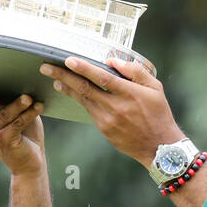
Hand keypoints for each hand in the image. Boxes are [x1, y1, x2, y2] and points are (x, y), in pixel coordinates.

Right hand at [0, 79, 45, 177]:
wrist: (32, 163)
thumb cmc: (26, 135)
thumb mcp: (16, 114)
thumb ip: (10, 101)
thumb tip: (15, 80)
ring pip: (5, 114)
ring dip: (18, 104)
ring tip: (28, 97)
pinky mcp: (3, 140)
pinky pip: (16, 123)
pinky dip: (29, 114)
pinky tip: (38, 106)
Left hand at [39, 56, 180, 166]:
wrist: (159, 146)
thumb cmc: (159, 114)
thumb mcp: (155, 88)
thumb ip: (135, 71)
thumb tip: (112, 61)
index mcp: (130, 94)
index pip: (102, 77)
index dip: (83, 68)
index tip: (68, 60)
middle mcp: (117, 107)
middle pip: (85, 88)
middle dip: (63, 76)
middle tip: (46, 67)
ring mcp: (109, 120)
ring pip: (83, 100)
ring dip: (67, 88)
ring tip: (54, 79)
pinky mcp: (104, 130)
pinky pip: (89, 111)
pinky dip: (79, 100)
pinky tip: (72, 93)